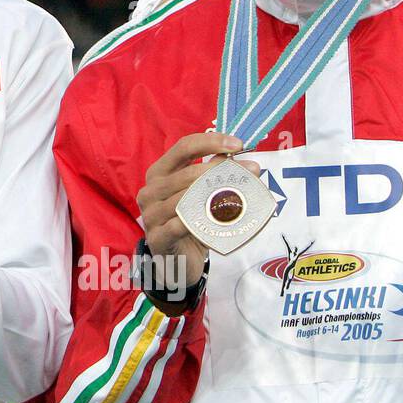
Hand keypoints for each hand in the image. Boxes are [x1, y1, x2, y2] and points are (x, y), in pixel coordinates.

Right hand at [136, 133, 261, 293]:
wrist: (176, 260)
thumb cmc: (189, 222)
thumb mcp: (199, 195)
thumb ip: (213, 175)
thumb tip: (241, 159)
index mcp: (159, 173)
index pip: (182, 148)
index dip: (210, 142)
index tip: (238, 144)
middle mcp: (150, 190)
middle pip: (187, 173)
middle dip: (222, 170)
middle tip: (252, 171)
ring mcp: (150, 215)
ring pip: (185, 199)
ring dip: (218, 196)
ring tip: (244, 196)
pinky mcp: (157, 238)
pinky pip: (180, 226)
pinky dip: (202, 222)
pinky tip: (220, 221)